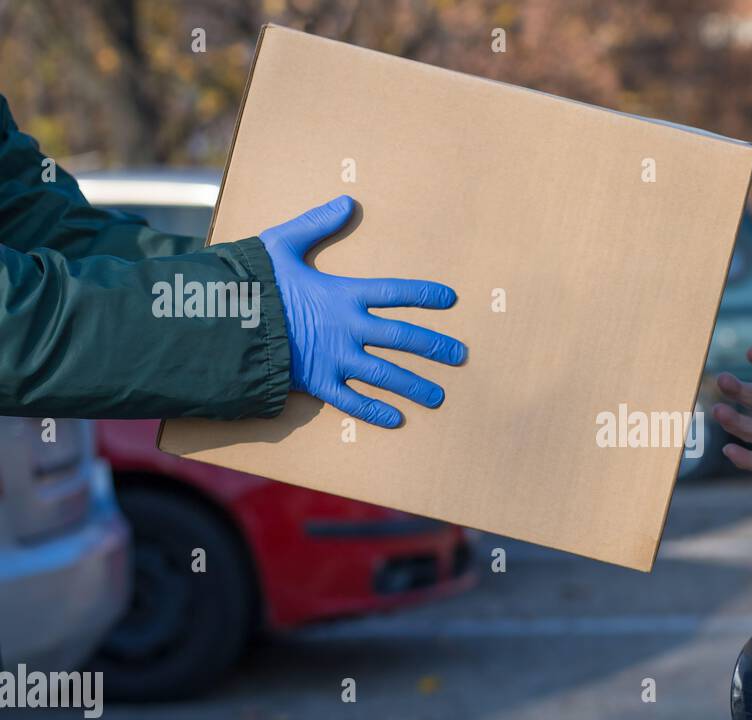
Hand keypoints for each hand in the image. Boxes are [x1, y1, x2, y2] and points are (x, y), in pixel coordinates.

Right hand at [260, 195, 463, 427]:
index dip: (423, 294)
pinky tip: (396, 419)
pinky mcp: (318, 383)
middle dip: (434, 346)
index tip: (450, 298)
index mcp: (342, 295)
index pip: (394, 292)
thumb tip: (348, 201)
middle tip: (460, 355)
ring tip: (439, 396)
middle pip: (402, 337)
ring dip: (414, 385)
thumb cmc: (251, 283)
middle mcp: (347, 328)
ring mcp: (335, 358)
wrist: (223, 323)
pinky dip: (374, 412)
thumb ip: (315, 225)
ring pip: (386, 374)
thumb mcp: (280, 244)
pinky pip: (352, 401)